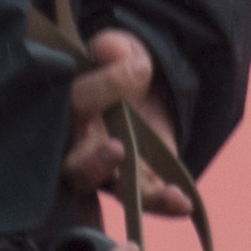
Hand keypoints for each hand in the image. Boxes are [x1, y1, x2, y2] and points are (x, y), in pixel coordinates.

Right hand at [61, 29, 187, 203]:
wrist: (145, 91)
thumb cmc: (118, 69)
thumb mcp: (120, 50)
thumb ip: (113, 48)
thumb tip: (106, 50)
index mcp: (66, 109)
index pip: (74, 103)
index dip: (103, 87)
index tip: (138, 67)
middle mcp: (75, 146)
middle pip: (72, 166)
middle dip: (92, 161)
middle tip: (117, 148)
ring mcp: (103, 169)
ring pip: (101, 188)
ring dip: (127, 189)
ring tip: (157, 188)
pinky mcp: (133, 182)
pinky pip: (143, 198)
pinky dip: (163, 203)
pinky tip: (185, 203)